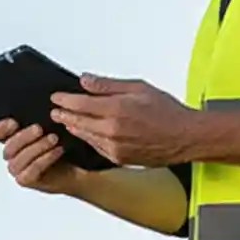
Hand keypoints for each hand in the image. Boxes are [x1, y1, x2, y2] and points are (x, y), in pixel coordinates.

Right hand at [0, 118, 80, 194]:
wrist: (75, 167)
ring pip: (19, 159)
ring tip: (54, 139)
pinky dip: (45, 159)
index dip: (1, 128)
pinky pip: (31, 170)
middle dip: (24, 136)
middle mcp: (12, 154)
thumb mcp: (50, 127)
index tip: (14, 122)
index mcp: (12, 138)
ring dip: (37, 147)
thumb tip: (42, 108)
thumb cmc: (59, 145)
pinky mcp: (26, 180)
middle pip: (8, 146)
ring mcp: (18, 169)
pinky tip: (57, 151)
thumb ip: (39, 119)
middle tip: (39, 129)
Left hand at [49, 73, 197, 167]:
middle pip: (77, 121)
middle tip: (55, 110)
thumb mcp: (139, 88)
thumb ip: (109, 86)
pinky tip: (86, 133)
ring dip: (73, 127)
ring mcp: (114, 147)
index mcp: (116, 109)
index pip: (80, 103)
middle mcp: (112, 130)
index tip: (56, 97)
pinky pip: (96, 148)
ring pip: (85, 136)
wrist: (184, 137)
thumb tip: (86, 81)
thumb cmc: (168, 112)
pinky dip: (88, 139)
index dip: (64, 99)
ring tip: (67, 121)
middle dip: (64, 114)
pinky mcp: (119, 158)